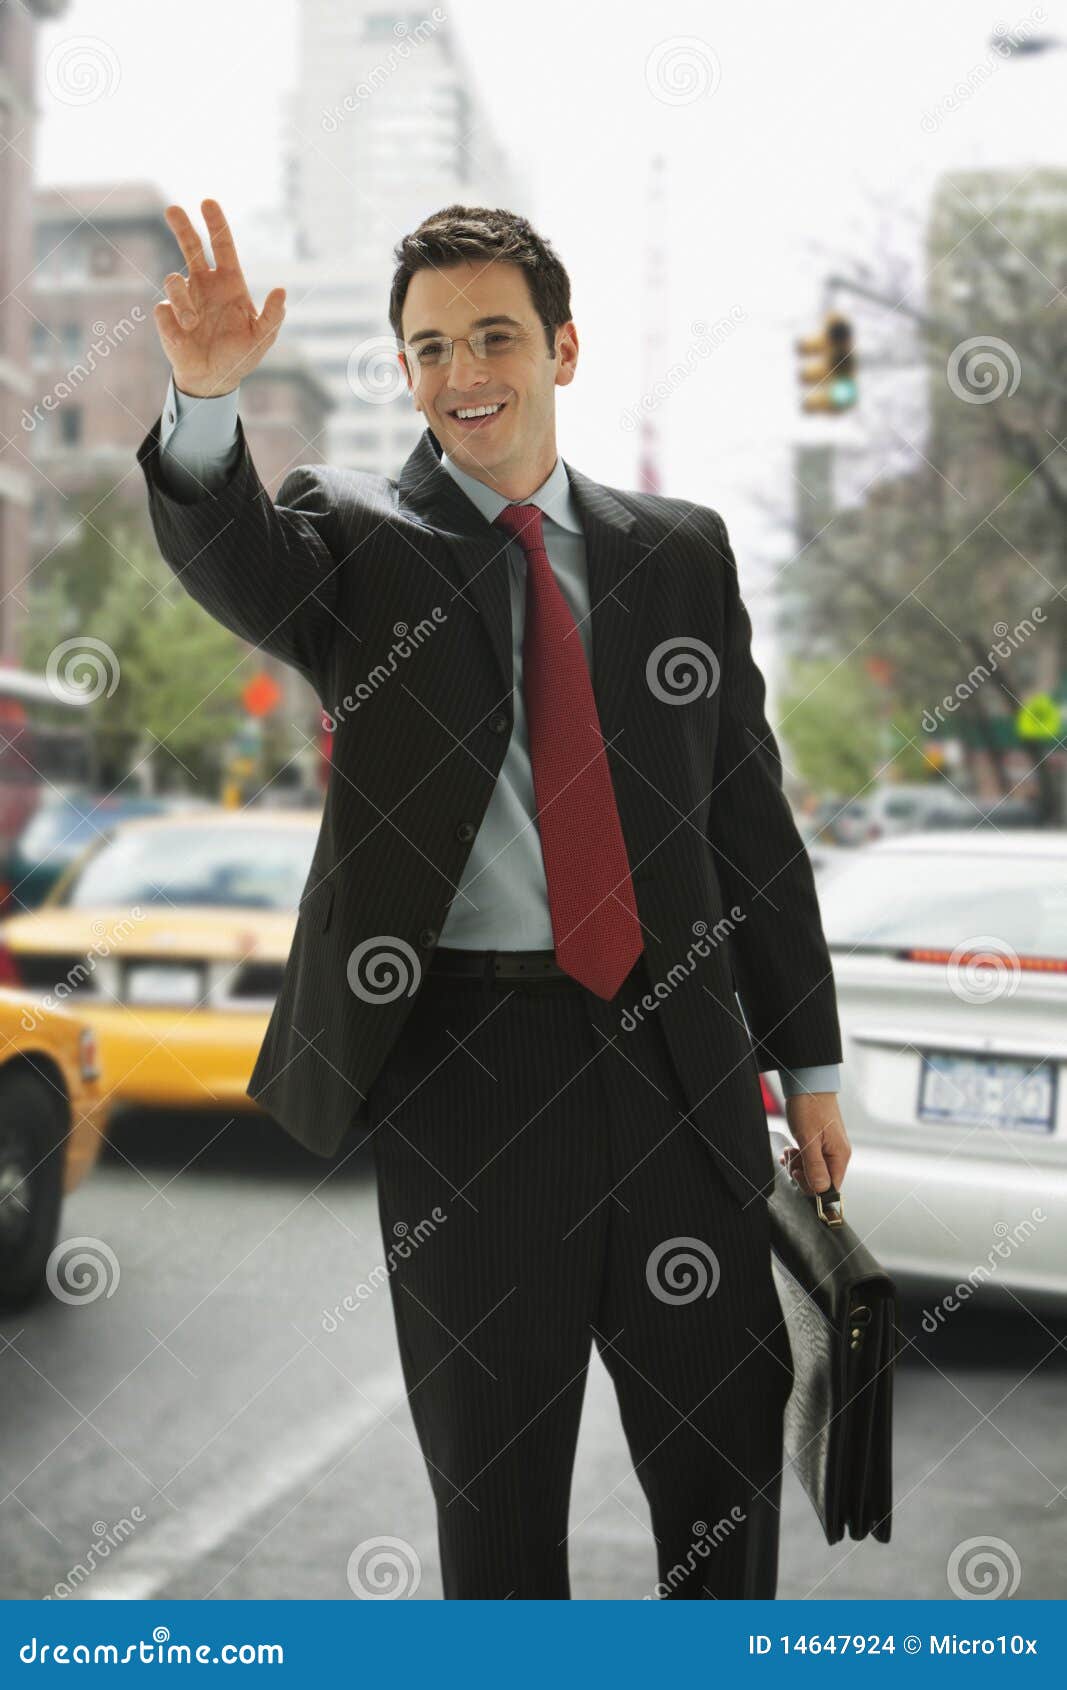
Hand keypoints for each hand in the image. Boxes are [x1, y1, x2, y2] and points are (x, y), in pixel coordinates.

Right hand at [152, 198, 285, 397]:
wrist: (214, 379)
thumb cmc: (239, 355)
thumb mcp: (262, 338)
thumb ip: (273, 316)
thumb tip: (282, 290)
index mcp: (229, 282)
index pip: (223, 246)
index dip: (216, 224)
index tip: (207, 203)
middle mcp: (204, 283)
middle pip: (190, 245)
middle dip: (182, 226)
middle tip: (172, 209)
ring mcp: (184, 297)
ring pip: (173, 280)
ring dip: (182, 301)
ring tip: (192, 324)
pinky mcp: (167, 315)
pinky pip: (163, 309)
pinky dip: (173, 322)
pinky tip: (183, 336)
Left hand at [779, 1092, 850, 1193]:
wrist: (808, 1083)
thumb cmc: (810, 1107)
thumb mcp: (809, 1139)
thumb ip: (815, 1166)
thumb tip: (821, 1190)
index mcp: (839, 1156)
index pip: (831, 1187)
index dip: (812, 1187)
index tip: (797, 1174)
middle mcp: (837, 1154)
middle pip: (820, 1180)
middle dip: (802, 1174)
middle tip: (791, 1160)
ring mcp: (829, 1148)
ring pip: (813, 1170)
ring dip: (798, 1164)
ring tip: (789, 1151)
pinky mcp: (820, 1143)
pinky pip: (810, 1159)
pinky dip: (798, 1157)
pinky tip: (790, 1150)